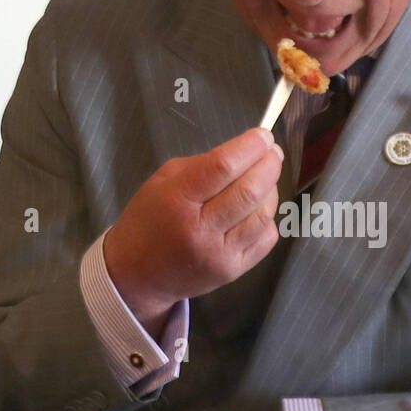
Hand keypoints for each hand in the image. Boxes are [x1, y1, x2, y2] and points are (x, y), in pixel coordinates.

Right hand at [103, 128, 283, 328]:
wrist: (137, 275)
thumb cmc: (148, 221)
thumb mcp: (161, 182)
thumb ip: (201, 165)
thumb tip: (245, 152)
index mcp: (177, 199)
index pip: (222, 166)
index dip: (249, 147)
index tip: (263, 136)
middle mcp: (200, 229)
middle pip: (249, 191)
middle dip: (269, 165)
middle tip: (273, 153)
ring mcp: (219, 254)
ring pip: (263, 215)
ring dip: (271, 191)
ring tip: (266, 180)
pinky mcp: (232, 271)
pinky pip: (265, 239)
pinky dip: (268, 219)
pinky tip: (257, 210)